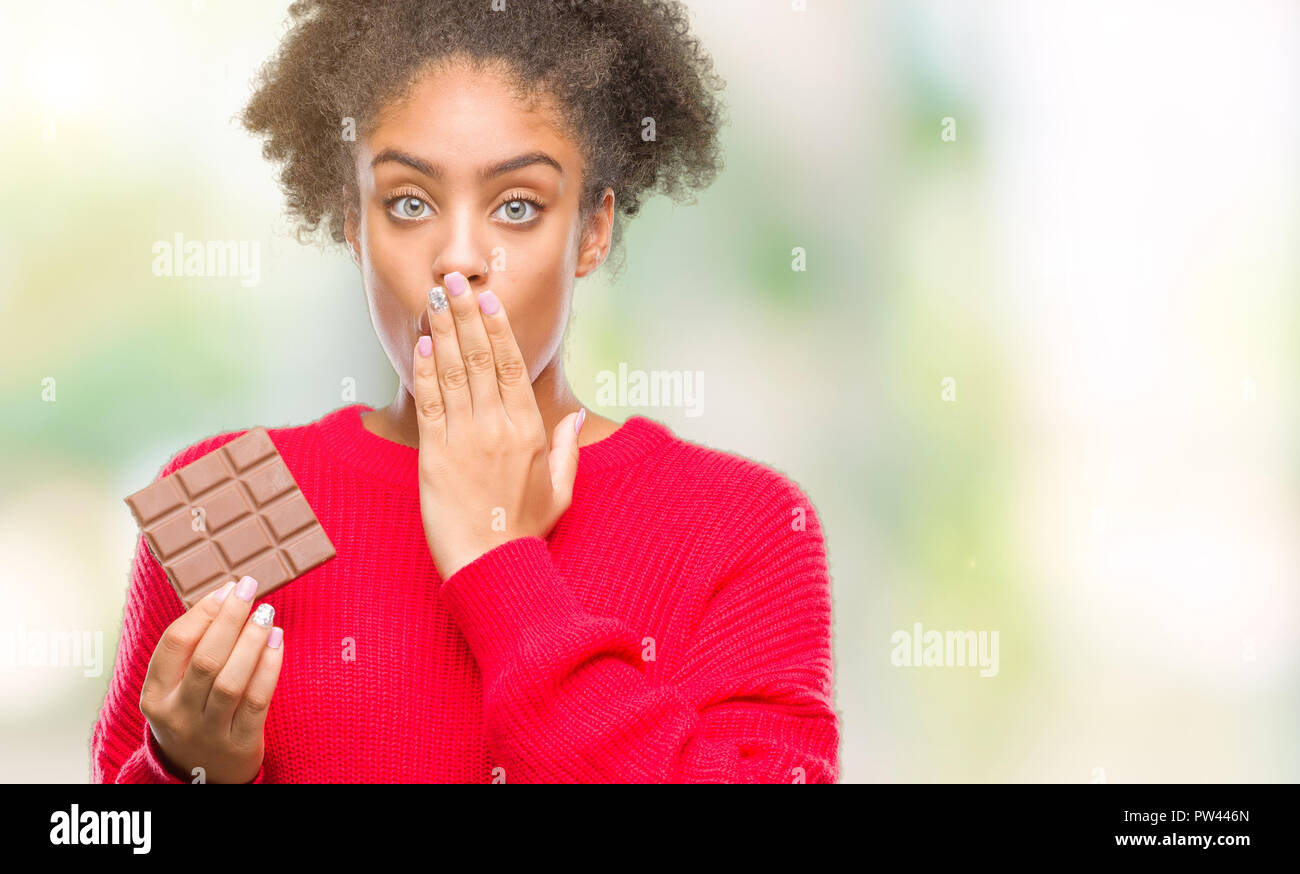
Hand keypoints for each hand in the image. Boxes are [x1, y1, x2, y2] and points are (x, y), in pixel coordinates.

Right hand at [139, 576, 282, 783]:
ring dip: (252, 641)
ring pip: (231, 681)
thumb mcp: (174, 690)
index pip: (174, 644)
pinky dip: (269, 668)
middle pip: (205, 659)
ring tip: (266, 613)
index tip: (226, 589)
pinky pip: (257, 700)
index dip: (202, 612)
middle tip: (249, 588)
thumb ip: (190, 652)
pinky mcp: (240, 743)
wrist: (200, 777)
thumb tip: (225, 597)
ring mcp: (208, 731)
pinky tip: (277, 642)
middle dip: (230, 619)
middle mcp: (178, 714)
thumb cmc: (192, 716)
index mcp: (155, 695)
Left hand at [412, 272, 583, 579]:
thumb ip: (567, 449)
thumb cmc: (525, 531)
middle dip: (465, 314)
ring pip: (453, 371)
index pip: (513, 365)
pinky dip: (424, 370)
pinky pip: (429, 402)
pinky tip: (422, 344)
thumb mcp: (561, 490)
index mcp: (529, 430)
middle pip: (481, 357)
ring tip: (433, 297)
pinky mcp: (435, 453)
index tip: (488, 299)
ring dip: (443, 330)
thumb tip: (572, 417)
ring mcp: (464, 437)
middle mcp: (497, 426)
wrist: (490, 565)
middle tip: (455, 280)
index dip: (499, 327)